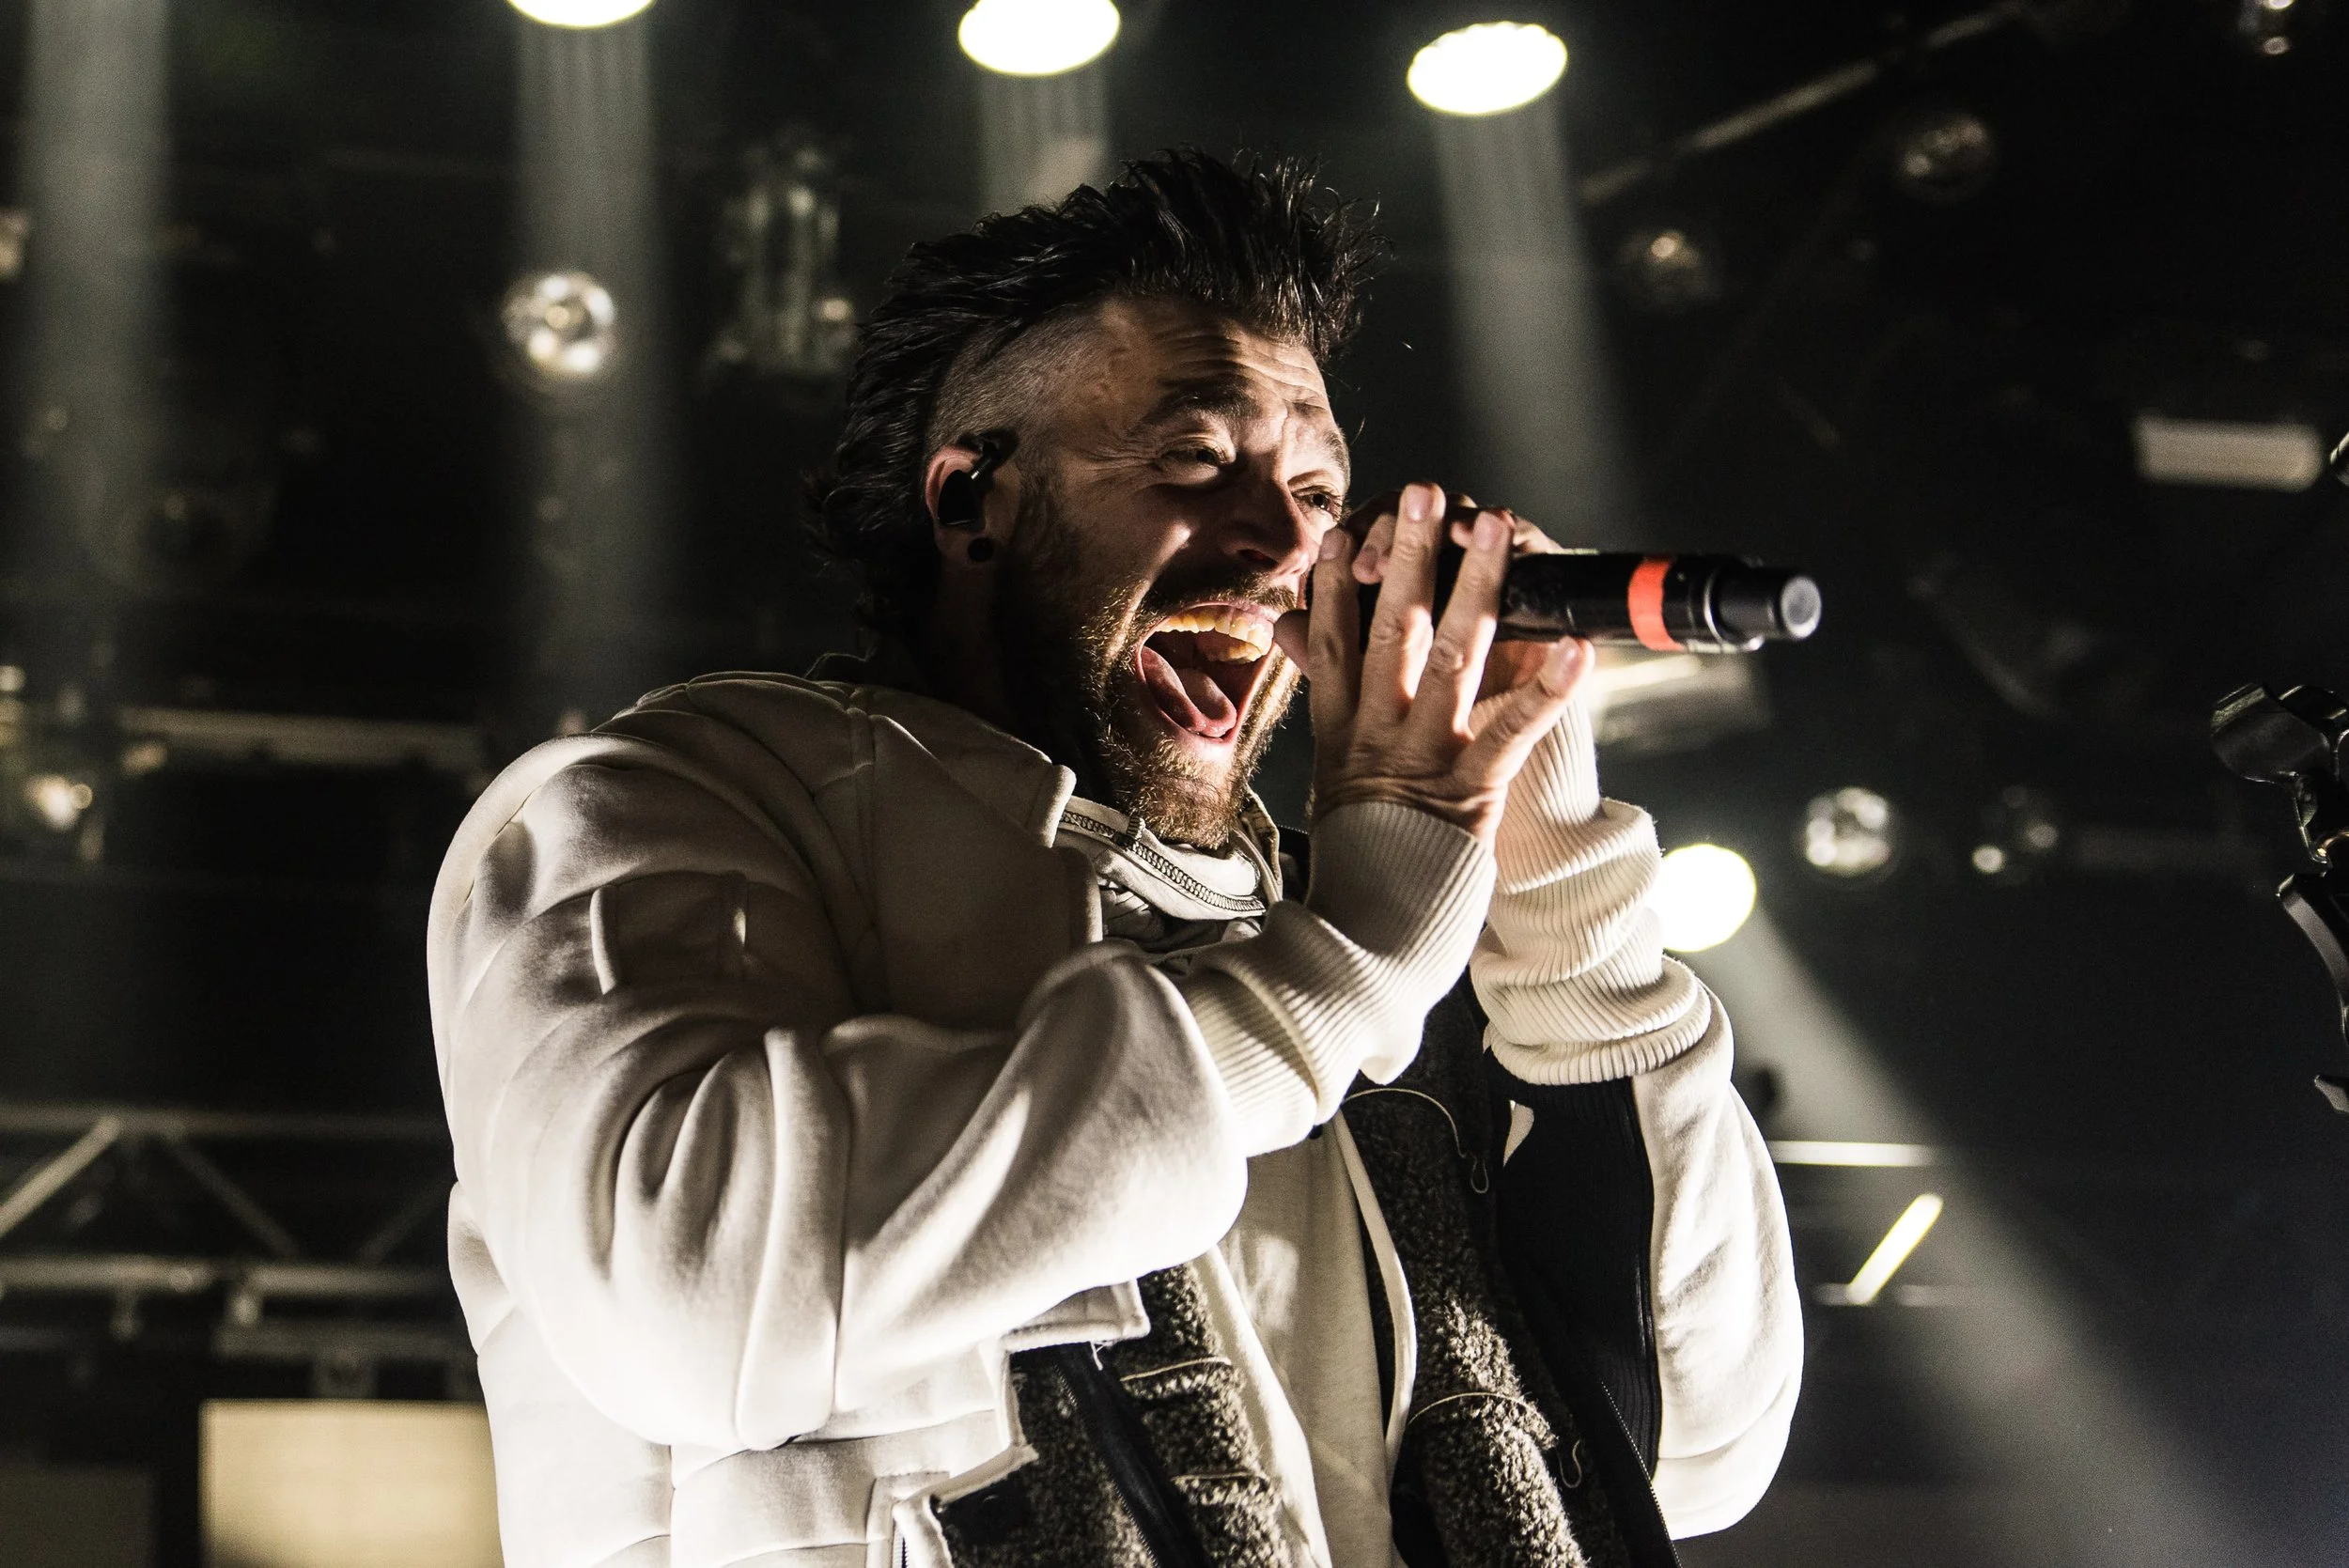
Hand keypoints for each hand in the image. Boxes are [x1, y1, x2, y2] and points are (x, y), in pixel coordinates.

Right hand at [1272, 482, 1590, 846]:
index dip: (1335, 584)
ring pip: (1452, 658)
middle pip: (1391, 630)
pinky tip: (1576, 648)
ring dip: (1475, 586)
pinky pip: (1513, 730)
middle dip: (1410, 556)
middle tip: (1426, 494)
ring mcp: (1424, 760)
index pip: (1333, 643)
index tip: (1341, 533)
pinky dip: (1548, 689)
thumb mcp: (1328, 776)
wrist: (1371, 936)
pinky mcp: (1471, 792)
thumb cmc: (1362, 855)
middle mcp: (1378, 736)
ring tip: (1492, 528)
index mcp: (1341, 734)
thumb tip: (1289, 630)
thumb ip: (1322, 699)